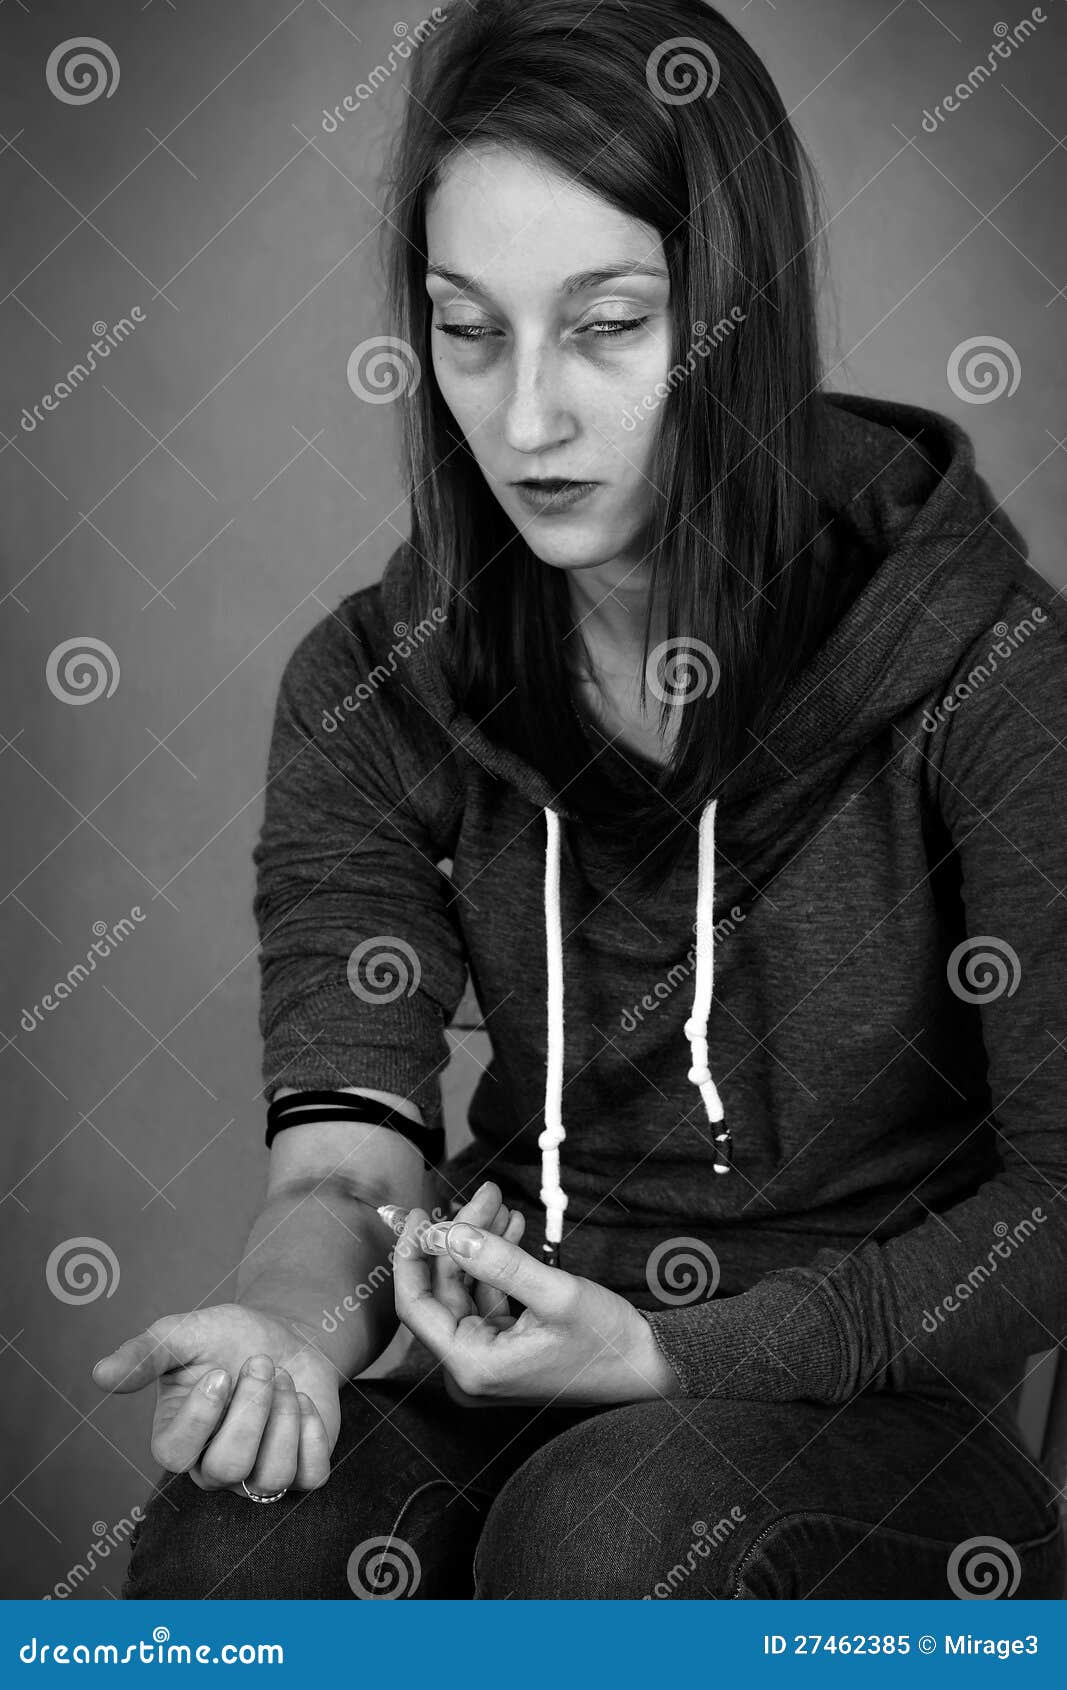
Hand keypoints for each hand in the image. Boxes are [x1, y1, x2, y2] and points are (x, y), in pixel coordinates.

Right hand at [91, 1303, 340, 1495]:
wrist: (283, 1334)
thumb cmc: (226, 1338)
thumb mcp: (183, 1334)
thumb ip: (143, 1354)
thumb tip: (99, 1374)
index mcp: (177, 1437)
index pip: (174, 1454)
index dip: (201, 1415)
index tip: (221, 1371)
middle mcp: (213, 1465)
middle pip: (228, 1467)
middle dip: (251, 1407)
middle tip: (260, 1362)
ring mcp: (258, 1473)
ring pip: (272, 1476)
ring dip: (283, 1416)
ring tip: (282, 1377)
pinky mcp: (301, 1470)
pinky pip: (311, 1477)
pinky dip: (312, 1434)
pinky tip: (302, 1400)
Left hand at [393, 1208, 680, 1406]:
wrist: (649, 1368)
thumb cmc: (607, 1341)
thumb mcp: (555, 1293)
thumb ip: (498, 1261)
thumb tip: (448, 1232)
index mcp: (472, 1365)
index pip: (416, 1304)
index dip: (411, 1254)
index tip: (418, 1212)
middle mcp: (470, 1369)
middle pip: (444, 1289)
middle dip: (460, 1237)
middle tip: (487, 1193)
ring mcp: (487, 1360)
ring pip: (466, 1288)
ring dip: (480, 1244)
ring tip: (502, 1205)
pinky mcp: (504, 1349)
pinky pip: (487, 1298)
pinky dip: (495, 1263)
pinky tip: (512, 1229)